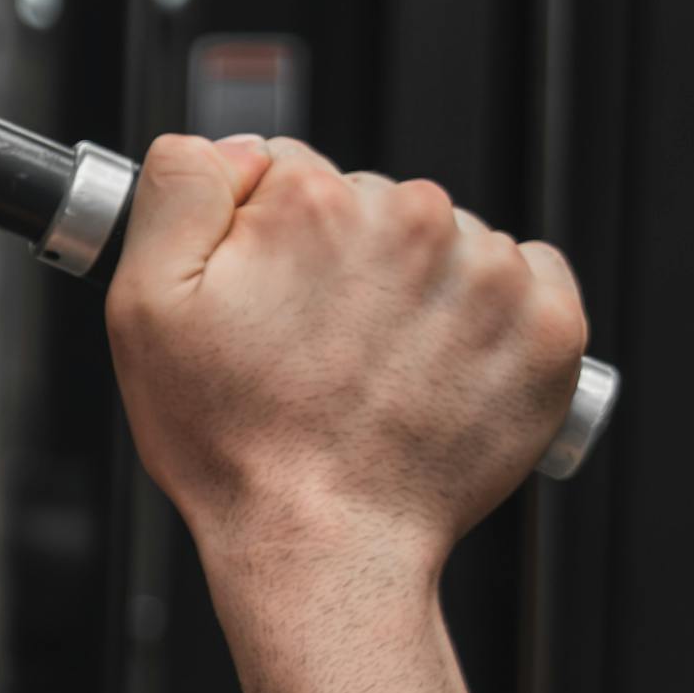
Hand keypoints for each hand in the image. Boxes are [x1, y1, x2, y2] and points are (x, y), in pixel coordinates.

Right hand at [106, 127, 590, 577]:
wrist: (327, 548)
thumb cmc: (239, 447)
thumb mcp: (146, 306)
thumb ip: (177, 188)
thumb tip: (229, 144)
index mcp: (319, 203)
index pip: (290, 171)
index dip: (264, 236)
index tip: (264, 298)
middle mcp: (416, 220)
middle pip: (372, 204)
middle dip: (343, 262)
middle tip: (312, 348)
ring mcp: (491, 274)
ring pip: (445, 244)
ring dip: (415, 289)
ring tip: (374, 370)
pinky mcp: (547, 327)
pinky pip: (525, 279)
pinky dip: (489, 315)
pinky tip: (439, 366)